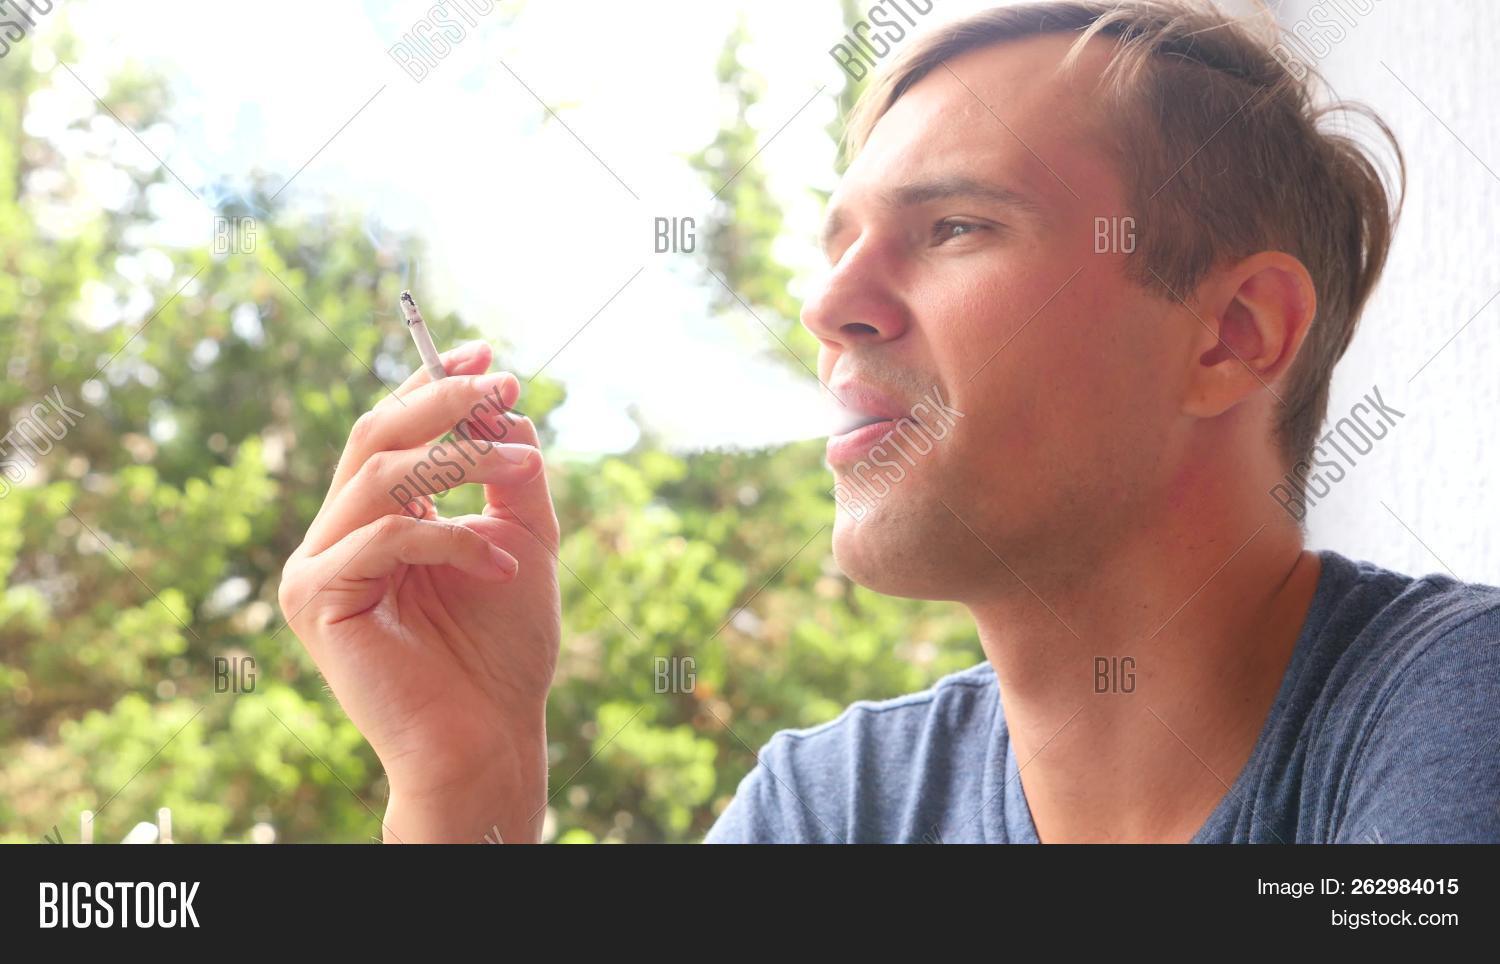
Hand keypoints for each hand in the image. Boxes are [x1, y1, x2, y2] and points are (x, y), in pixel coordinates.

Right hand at [278, 341, 559, 840]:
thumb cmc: (503, 649)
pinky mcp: (315, 600)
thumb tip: (509, 411)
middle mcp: (338, 536)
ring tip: (526, 470)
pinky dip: (453, 538)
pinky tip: (501, 567)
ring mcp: (318, 567)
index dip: (434, 384)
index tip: (488, 353)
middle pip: (375, 436)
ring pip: (380, 474)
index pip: (394, 434)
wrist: (490, 735)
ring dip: (462, 459)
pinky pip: (386, 535)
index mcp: (377, 520)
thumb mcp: (522, 543)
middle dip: (444, 400)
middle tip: (503, 384)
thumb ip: (510, 478)